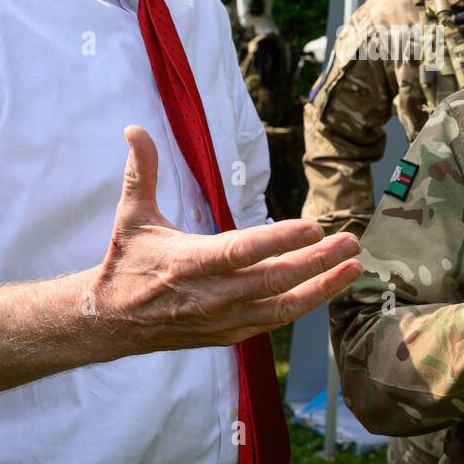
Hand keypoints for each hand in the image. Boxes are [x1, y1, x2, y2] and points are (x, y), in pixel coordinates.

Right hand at [91, 126, 361, 352]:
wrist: (109, 322)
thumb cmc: (126, 263)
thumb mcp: (131, 215)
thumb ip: (141, 171)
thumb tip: (135, 128)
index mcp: (189, 262)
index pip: (243, 251)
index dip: (280, 241)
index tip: (315, 227)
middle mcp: (211, 296)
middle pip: (274, 281)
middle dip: (318, 262)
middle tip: (351, 242)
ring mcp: (223, 319)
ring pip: (282, 308)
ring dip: (322, 287)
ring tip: (354, 266)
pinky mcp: (230, 334)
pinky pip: (275, 321)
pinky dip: (304, 305)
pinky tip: (328, 286)